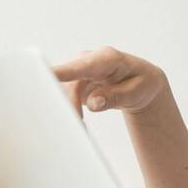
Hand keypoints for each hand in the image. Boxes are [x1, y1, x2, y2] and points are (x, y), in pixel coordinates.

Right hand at [52, 46, 167, 119]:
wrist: (142, 82)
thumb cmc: (141, 83)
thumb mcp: (136, 92)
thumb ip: (114, 97)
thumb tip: (93, 103)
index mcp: (107, 58)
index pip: (81, 66)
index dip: (62, 72)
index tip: (45, 76)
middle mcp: (89, 60)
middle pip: (69, 84)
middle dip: (69, 107)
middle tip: (78, 126)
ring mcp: (79, 70)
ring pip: (64, 92)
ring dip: (70, 112)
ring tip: (82, 128)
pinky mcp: (74, 82)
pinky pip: (64, 97)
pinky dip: (70, 111)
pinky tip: (79, 122)